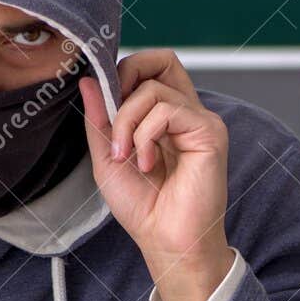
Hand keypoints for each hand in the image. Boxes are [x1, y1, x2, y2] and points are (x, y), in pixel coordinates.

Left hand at [80, 50, 233, 300]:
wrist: (166, 241)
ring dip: (126, 122)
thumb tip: (89, 81)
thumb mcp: (107, 157)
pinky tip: (148, 163)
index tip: (103, 108)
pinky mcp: (209, 132)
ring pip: (153, 89)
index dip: (122, 75)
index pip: (149, 68)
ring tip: (127, 156)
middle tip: (112, 115)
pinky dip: (145, 135)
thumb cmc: (143, 207)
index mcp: (164, 116)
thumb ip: (99, 119)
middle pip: (161, 59)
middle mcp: (185, 112)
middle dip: (126, 78)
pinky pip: (167, 110)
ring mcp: (199, 120)